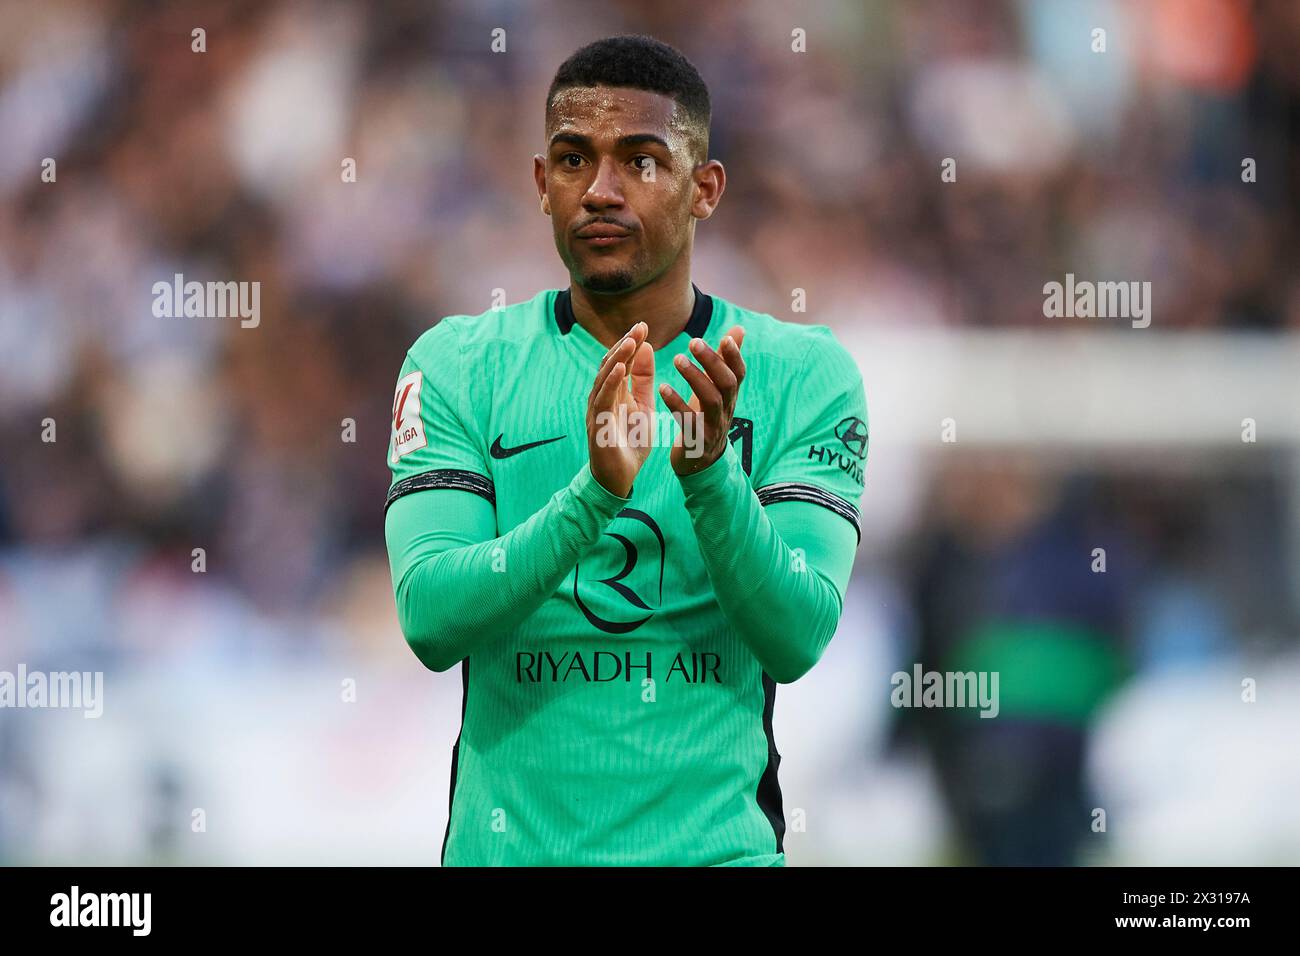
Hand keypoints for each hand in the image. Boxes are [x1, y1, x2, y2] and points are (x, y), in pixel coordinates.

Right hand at [587, 321, 655, 497]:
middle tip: (639, 327)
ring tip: (631, 342)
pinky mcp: (596, 424)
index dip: (630, 343)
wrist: (620, 478)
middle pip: (609, 364)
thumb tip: (646, 347)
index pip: (620, 361)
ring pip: (603, 378)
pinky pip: (601, 399)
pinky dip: (610, 382)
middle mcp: (602, 397)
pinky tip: (618, 368)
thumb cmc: (630, 443)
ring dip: (617, 358)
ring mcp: (597, 409)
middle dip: (624, 344)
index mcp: (615, 392)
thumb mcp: (644, 407)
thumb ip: (643, 380)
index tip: (644, 326)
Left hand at [659, 325, 745, 476]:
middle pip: (727, 384)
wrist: (699, 465)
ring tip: (677, 359)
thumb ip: (724, 361)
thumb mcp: (716, 390)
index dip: (736, 357)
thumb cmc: (706, 419)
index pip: (739, 374)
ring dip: (695, 378)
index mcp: (729, 398)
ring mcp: (713, 427)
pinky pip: (689, 421)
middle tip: (693, 342)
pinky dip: (676, 404)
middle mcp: (725, 411)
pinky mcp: (697, 442)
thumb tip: (739, 330)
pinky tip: (662, 388)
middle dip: (713, 362)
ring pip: (711, 400)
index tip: (726, 338)